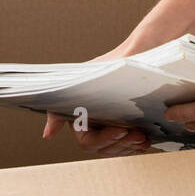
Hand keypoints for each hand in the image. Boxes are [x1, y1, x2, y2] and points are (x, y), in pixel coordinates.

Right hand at [42, 39, 156, 156]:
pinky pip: (127, 145)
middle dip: (119, 144)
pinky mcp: (126, 123)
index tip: (122, 130)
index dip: (103, 140)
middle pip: (101, 147)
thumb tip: (47, 135)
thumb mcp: (96, 75)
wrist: (146, 46)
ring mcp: (109, 122)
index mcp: (79, 108)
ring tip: (143, 137)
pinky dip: (136, 146)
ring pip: (114, 148)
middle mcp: (92, 117)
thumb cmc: (122, 57)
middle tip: (137, 134)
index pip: (86, 140)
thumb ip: (66, 103)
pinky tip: (146, 141)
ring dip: (129, 146)